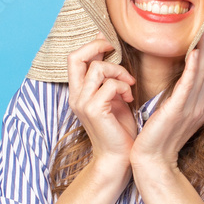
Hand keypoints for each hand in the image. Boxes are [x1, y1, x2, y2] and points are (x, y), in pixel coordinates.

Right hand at [66, 32, 137, 177]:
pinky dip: (123, 87)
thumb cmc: (118, 129)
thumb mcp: (113, 96)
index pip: (74, 58)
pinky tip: (129, 98)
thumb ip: (108, 76)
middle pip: (75, 56)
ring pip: (97, 68)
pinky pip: (110, 85)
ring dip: (118, 71)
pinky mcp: (94, 110)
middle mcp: (75, 96)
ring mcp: (82, 103)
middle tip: (115, 51)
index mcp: (78, 92)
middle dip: (98, 47)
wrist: (118, 158)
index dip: (92, 45)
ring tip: (128, 85)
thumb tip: (108, 48)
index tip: (111, 46)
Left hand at [128, 21, 203, 171]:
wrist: (152, 162)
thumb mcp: (169, 113)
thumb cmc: (155, 138)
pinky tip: (196, 52)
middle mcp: (200, 105)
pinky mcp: (180, 111)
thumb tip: (176, 81)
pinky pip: (189, 85)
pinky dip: (193, 68)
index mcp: (198, 105)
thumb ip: (176, 97)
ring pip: (201, 72)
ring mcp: (192, 108)